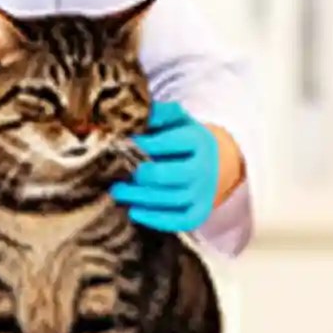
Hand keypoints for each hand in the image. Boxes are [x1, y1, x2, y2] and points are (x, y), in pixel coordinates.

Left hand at [110, 101, 220, 232]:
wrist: (216, 162)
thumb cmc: (185, 140)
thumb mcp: (178, 120)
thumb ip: (160, 113)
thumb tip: (137, 110)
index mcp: (198, 141)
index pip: (170, 143)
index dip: (144, 144)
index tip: (121, 143)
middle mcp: (204, 169)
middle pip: (170, 175)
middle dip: (140, 174)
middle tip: (115, 171)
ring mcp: (203, 193)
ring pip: (170, 199)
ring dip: (140, 197)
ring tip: (117, 191)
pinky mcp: (199, 213)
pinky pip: (179, 221)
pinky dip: (155, 219)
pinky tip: (134, 212)